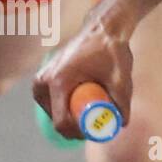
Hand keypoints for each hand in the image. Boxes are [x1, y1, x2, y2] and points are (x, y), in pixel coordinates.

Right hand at [32, 13, 132, 139]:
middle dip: (79, 126)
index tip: (98, 129)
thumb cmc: (111, 50)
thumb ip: (122, 100)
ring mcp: (39, 83)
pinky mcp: (41, 83)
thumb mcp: (121, 76)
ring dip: (73, 116)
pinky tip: (83, 100)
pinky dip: (68, 108)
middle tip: (100, 120)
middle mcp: (43, 83)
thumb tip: (122, 123)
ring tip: (95, 103)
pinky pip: (53, 105)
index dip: (80, 132)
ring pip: (55, 114)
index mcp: (58, 81)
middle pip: (58, 120)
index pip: (61, 122)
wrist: (101, 28)